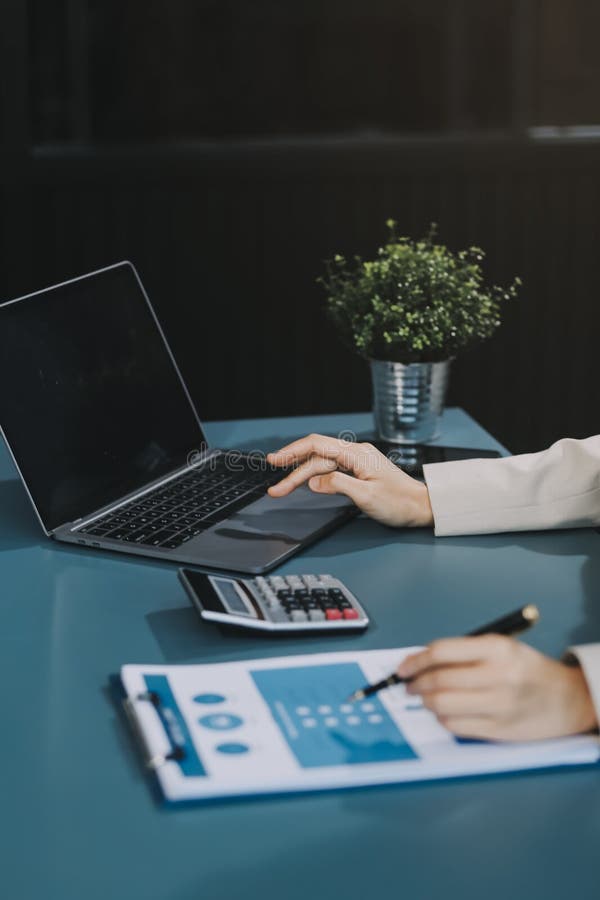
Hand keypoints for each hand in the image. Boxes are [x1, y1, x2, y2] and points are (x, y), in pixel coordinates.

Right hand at [267, 434, 433, 527]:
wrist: (421, 506)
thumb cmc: (399, 502)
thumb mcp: (366, 496)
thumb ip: (337, 485)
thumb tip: (313, 481)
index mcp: (357, 454)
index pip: (317, 447)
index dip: (292, 453)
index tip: (274, 462)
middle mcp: (356, 452)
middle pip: (316, 455)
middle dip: (292, 469)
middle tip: (275, 487)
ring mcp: (357, 460)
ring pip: (321, 462)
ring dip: (301, 474)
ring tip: (283, 487)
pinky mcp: (358, 469)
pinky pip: (330, 467)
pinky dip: (314, 474)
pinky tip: (305, 481)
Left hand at [397, 635, 597, 740]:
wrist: (566, 699)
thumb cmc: (527, 670)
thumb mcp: (500, 647)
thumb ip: (462, 652)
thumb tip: (418, 661)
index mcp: (497, 649)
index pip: (442, 652)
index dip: (415, 660)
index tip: (404, 667)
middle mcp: (498, 676)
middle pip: (439, 680)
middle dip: (416, 683)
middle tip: (409, 684)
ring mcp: (499, 706)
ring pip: (442, 706)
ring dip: (426, 702)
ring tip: (426, 698)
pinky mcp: (498, 730)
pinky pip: (455, 726)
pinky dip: (442, 719)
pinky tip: (445, 712)